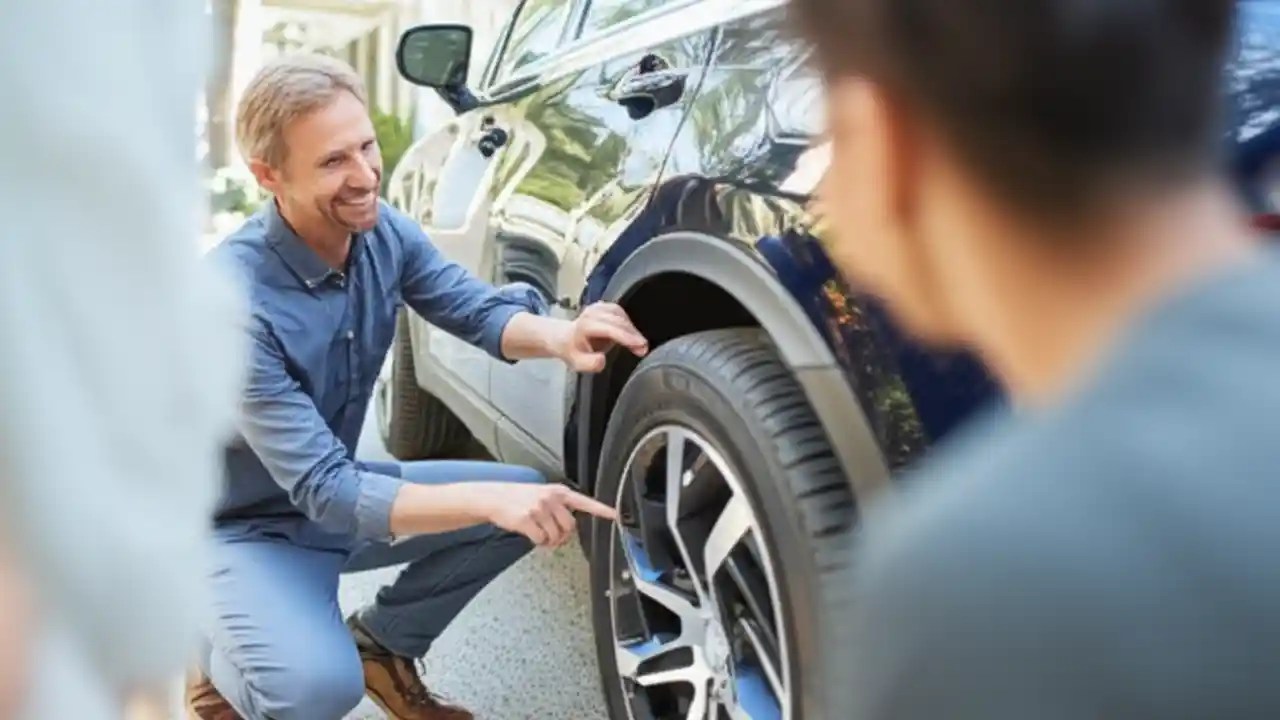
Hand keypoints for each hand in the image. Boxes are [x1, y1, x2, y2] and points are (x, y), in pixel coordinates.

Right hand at [483, 482, 617, 547]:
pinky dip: (537, 542)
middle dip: (563, 536)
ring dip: (549, 541)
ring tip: (540, 534)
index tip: (616, 515)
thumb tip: (569, 529)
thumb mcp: (543, 494)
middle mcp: (551, 498)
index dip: (602, 510)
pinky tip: (531, 534)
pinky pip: (541, 540)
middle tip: (552, 535)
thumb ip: (559, 507)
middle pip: (570, 527)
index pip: (585, 502)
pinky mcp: (527, 519)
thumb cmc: (520, 497)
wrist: (495, 497)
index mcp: (559, 492)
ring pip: (556, 536)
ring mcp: (539, 508)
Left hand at [558, 302, 648, 372]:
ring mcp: (598, 307)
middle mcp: (591, 313)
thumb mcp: (577, 364)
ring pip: (621, 315)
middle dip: (633, 335)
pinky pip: (620, 312)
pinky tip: (630, 334)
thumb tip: (602, 359)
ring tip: (638, 344)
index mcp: (584, 326)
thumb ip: (589, 364)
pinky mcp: (604, 306)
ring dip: (632, 329)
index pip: (610, 329)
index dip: (627, 337)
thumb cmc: (573, 351)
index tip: (641, 346)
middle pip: (618, 321)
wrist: (564, 337)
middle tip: (644, 349)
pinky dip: (628, 323)